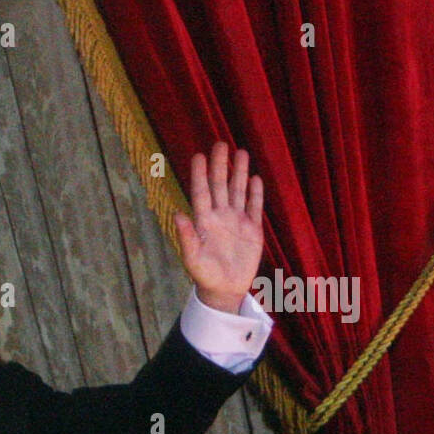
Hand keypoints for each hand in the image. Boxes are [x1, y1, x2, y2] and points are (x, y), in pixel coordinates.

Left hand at [174, 142, 264, 312]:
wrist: (224, 290)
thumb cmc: (204, 275)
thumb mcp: (192, 257)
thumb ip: (186, 236)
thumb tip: (177, 214)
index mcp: (204, 222)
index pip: (201, 193)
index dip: (199, 174)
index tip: (198, 155)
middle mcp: (220, 217)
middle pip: (220, 186)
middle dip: (220, 166)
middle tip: (220, 143)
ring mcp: (237, 222)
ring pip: (238, 192)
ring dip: (239, 173)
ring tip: (241, 153)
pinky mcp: (253, 230)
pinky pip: (255, 208)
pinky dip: (256, 194)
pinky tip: (255, 179)